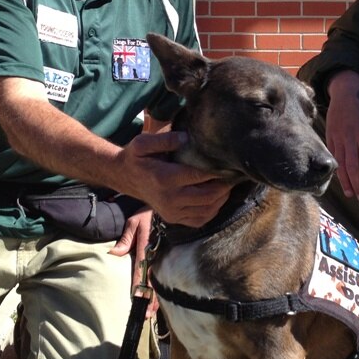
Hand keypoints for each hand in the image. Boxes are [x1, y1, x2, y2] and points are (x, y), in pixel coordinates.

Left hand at [110, 207, 159, 317]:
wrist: (164, 207)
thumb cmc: (146, 214)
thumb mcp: (133, 223)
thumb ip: (125, 239)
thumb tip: (114, 254)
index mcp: (146, 248)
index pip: (141, 269)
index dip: (139, 285)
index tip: (137, 298)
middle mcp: (155, 256)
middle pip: (152, 281)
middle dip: (150, 298)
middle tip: (146, 314)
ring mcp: (162, 258)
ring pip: (158, 281)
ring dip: (155, 298)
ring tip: (152, 313)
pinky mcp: (165, 259)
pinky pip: (161, 276)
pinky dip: (159, 290)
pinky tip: (157, 302)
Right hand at [116, 131, 231, 226]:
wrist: (124, 177)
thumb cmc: (136, 157)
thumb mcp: (143, 143)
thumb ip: (165, 139)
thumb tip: (187, 138)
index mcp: (164, 178)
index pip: (199, 176)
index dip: (218, 170)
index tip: (229, 162)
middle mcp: (170, 198)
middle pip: (208, 196)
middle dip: (225, 186)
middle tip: (234, 174)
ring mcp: (172, 211)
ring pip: (207, 210)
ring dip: (222, 198)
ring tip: (228, 184)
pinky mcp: (173, 218)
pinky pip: (200, 220)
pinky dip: (212, 211)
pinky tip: (216, 198)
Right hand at [325, 70, 358, 200]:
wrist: (346, 90)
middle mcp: (351, 137)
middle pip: (353, 165)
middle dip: (357, 183)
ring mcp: (338, 136)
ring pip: (341, 163)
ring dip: (345, 180)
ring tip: (350, 193)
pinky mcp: (330, 135)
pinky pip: (332, 155)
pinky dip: (335, 168)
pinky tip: (339, 179)